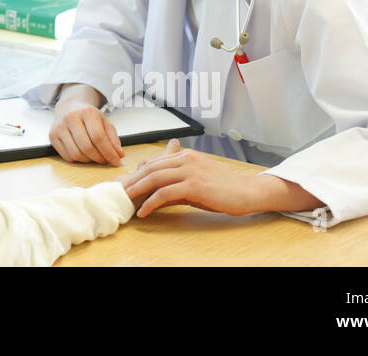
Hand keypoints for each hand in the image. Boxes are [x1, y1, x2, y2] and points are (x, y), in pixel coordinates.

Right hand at [49, 85, 123, 165]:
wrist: (69, 106)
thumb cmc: (88, 116)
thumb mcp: (104, 122)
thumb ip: (113, 138)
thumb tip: (119, 155)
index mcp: (86, 112)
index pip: (98, 137)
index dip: (108, 152)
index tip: (115, 161)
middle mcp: (71, 118)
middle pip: (87, 147)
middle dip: (99, 158)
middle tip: (106, 161)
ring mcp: (59, 127)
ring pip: (76, 154)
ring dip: (89, 161)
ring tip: (95, 157)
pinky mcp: (52, 135)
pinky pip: (67, 156)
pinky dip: (78, 160)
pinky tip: (83, 154)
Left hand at [116, 139, 270, 217]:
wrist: (248, 192)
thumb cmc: (224, 188)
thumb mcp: (197, 181)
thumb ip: (176, 184)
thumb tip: (156, 194)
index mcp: (185, 155)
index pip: (154, 162)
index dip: (138, 173)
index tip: (126, 183)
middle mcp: (185, 159)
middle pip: (150, 168)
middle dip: (132, 180)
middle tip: (119, 192)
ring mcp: (189, 171)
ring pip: (154, 178)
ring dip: (137, 190)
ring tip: (126, 201)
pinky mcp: (193, 185)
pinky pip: (164, 193)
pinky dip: (151, 202)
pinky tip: (144, 211)